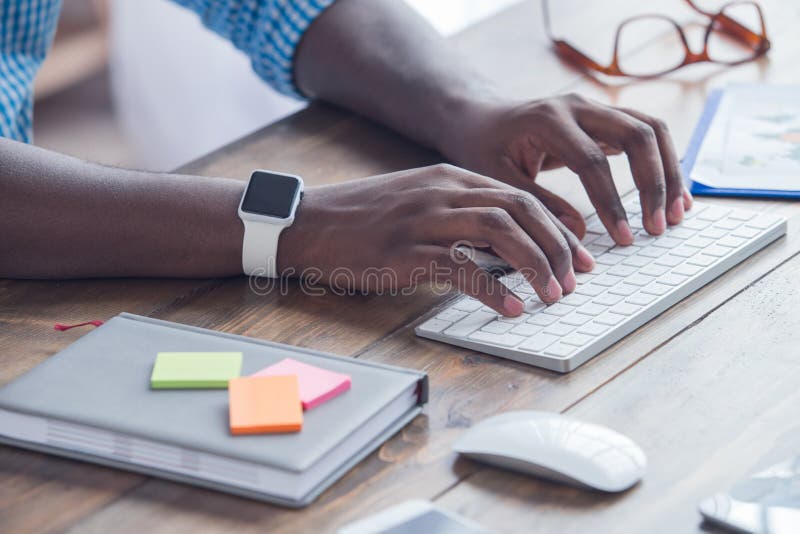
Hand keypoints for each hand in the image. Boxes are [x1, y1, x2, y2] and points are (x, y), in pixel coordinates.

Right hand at [277, 164, 595, 315]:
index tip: (579, 255)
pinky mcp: (404, 252)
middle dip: (558, 245)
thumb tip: (504, 244)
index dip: (558, 227)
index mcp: (449, 178)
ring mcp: (423, 220)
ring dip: (537, 266)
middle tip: (577, 278)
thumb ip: (457, 213)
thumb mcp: (415, 201)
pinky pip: (462, 268)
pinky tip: (510, 309)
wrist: (307, 223)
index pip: (520, 196)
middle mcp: (442, 192)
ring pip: (500, 233)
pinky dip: (494, 290)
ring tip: (553, 295)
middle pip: (520, 210)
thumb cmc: (361, 218)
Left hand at [441, 94, 692, 244]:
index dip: (611, 202)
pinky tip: (673, 196)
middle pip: (637, 134)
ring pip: (651, 129)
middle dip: (654, 182)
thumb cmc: (483, 148)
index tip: (623, 238)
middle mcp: (578, 105)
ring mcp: (596, 108)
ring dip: (670, 171)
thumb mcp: (497, 178)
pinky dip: (664, 163)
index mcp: (548, 119)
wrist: (480, 118)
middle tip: (659, 226)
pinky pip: (646, 134)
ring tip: (678, 214)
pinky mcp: (605, 118)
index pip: (592, 160)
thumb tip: (580, 240)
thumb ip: (537, 206)